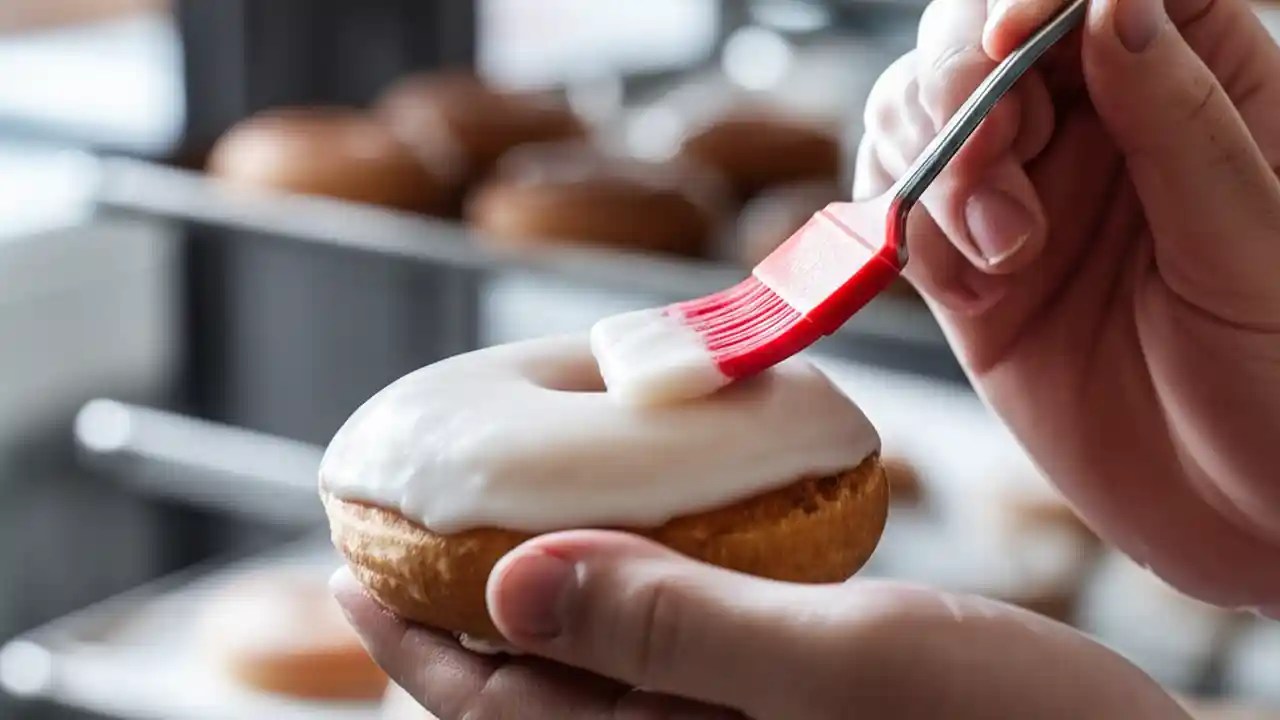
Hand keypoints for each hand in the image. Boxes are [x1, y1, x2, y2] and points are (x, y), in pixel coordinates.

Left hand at [334, 530, 1186, 718]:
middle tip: (402, 534)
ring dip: (535, 612)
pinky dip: (626, 614)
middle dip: (454, 625)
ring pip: (591, 691)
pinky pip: (666, 676)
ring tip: (499, 530)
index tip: (347, 565)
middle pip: (528, 708)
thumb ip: (675, 626)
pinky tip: (628, 557)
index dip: (408, 647)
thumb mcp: (846, 665)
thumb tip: (509, 585)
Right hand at [857, 0, 1279, 610]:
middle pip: (982, 34)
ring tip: (1001, 253)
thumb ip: (1178, 121)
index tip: (1014, 35)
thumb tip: (1112, 3)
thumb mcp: (1250, 245)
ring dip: (934, 167)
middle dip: (964, 86)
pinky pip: (894, 211)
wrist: (1235, 519)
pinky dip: (903, 233)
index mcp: (1199, 85)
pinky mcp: (965, 269)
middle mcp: (1099, 127)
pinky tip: (970, 286)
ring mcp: (1023, 195)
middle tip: (996, 157)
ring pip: (919, 113)